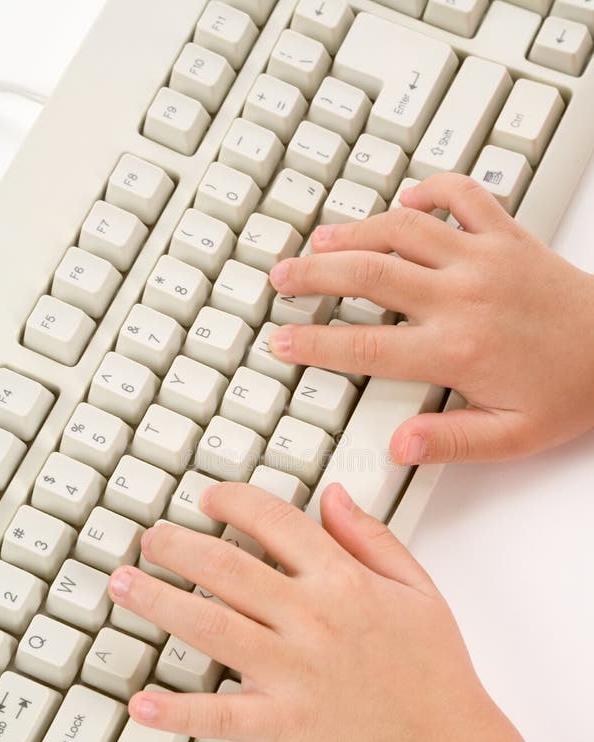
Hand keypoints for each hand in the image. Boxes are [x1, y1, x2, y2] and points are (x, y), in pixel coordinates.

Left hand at [108, 480, 488, 741]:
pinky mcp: (282, 723)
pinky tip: (141, 702)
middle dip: (179, 546)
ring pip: (211, 627)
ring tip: (124, 584)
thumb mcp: (416, 586)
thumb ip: (371, 537)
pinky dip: (177, 711)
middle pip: (227, 569)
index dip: (234, 502)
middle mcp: (310, 619)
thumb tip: (334, 496)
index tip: (210, 500)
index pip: (276, 522)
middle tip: (151, 538)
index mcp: (343, 581)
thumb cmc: (433, 668)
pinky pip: (220, 714)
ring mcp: (292, 671)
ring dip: (160, 602)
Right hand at [267, 174, 593, 465]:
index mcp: (458, 349)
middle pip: (369, 273)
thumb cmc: (571, 392)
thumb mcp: (513, 437)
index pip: (366, 344)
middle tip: (282, 277)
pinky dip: (429, 191)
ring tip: (318, 239)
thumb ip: (451, 441)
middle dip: (315, 274)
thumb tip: (399, 445)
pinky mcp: (507, 234)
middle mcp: (463, 294)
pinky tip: (405, 203)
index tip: (283, 341)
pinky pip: (462, 194)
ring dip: (354, 231)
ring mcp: (483, 257)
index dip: (316, 342)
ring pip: (401, 229)